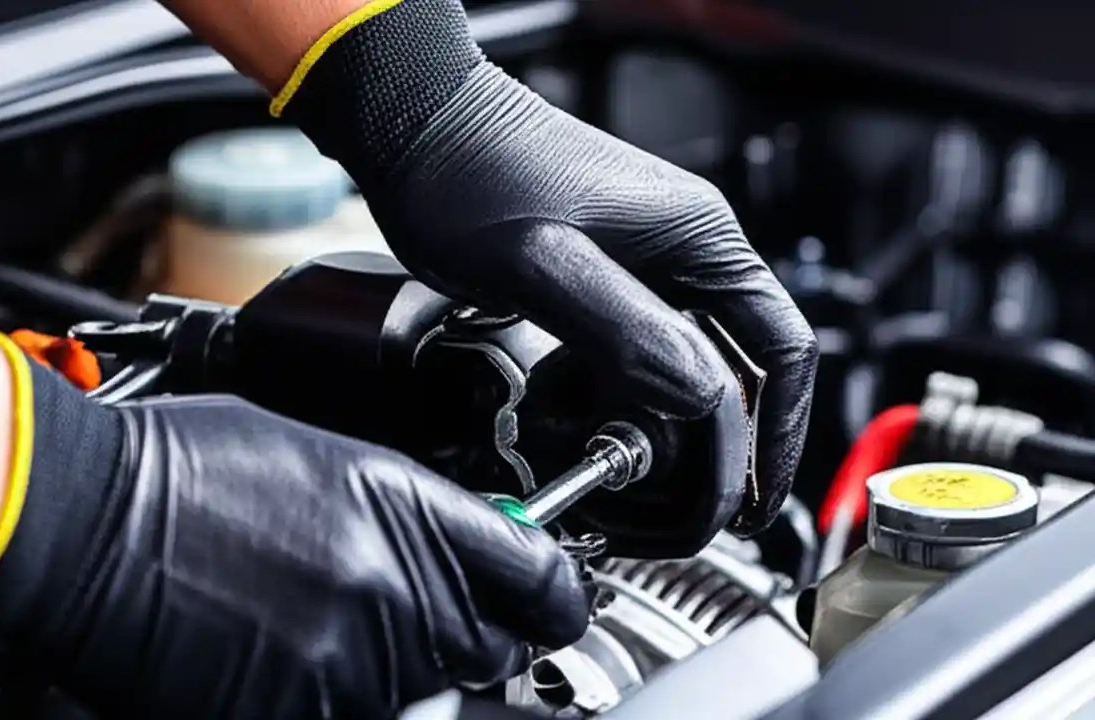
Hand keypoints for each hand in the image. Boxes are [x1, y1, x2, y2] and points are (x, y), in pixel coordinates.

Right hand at [0, 376, 589, 719]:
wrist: (81, 516)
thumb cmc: (181, 466)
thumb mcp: (321, 454)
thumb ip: (405, 507)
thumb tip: (458, 540)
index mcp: (409, 512)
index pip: (540, 580)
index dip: (552, 595)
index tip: (548, 602)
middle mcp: (395, 594)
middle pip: (490, 651)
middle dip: (466, 635)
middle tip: (410, 612)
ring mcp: (347, 668)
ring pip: (419, 695)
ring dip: (391, 669)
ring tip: (313, 623)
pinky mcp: (294, 714)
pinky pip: (350, 716)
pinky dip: (330, 695)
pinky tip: (278, 652)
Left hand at [286, 0, 817, 552]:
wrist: (414, 129)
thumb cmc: (467, 173)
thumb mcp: (542, 263)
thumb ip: (623, 330)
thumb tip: (697, 397)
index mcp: (698, 238)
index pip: (778, 346)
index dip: (776, 430)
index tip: (752, 495)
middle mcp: (686, 250)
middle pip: (739, 364)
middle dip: (724, 441)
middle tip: (697, 505)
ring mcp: (648, 264)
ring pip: (688, 364)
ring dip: (673, 424)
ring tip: (649, 480)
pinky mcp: (606, 278)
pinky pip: (641, 351)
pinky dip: (630, 396)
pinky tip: (601, 424)